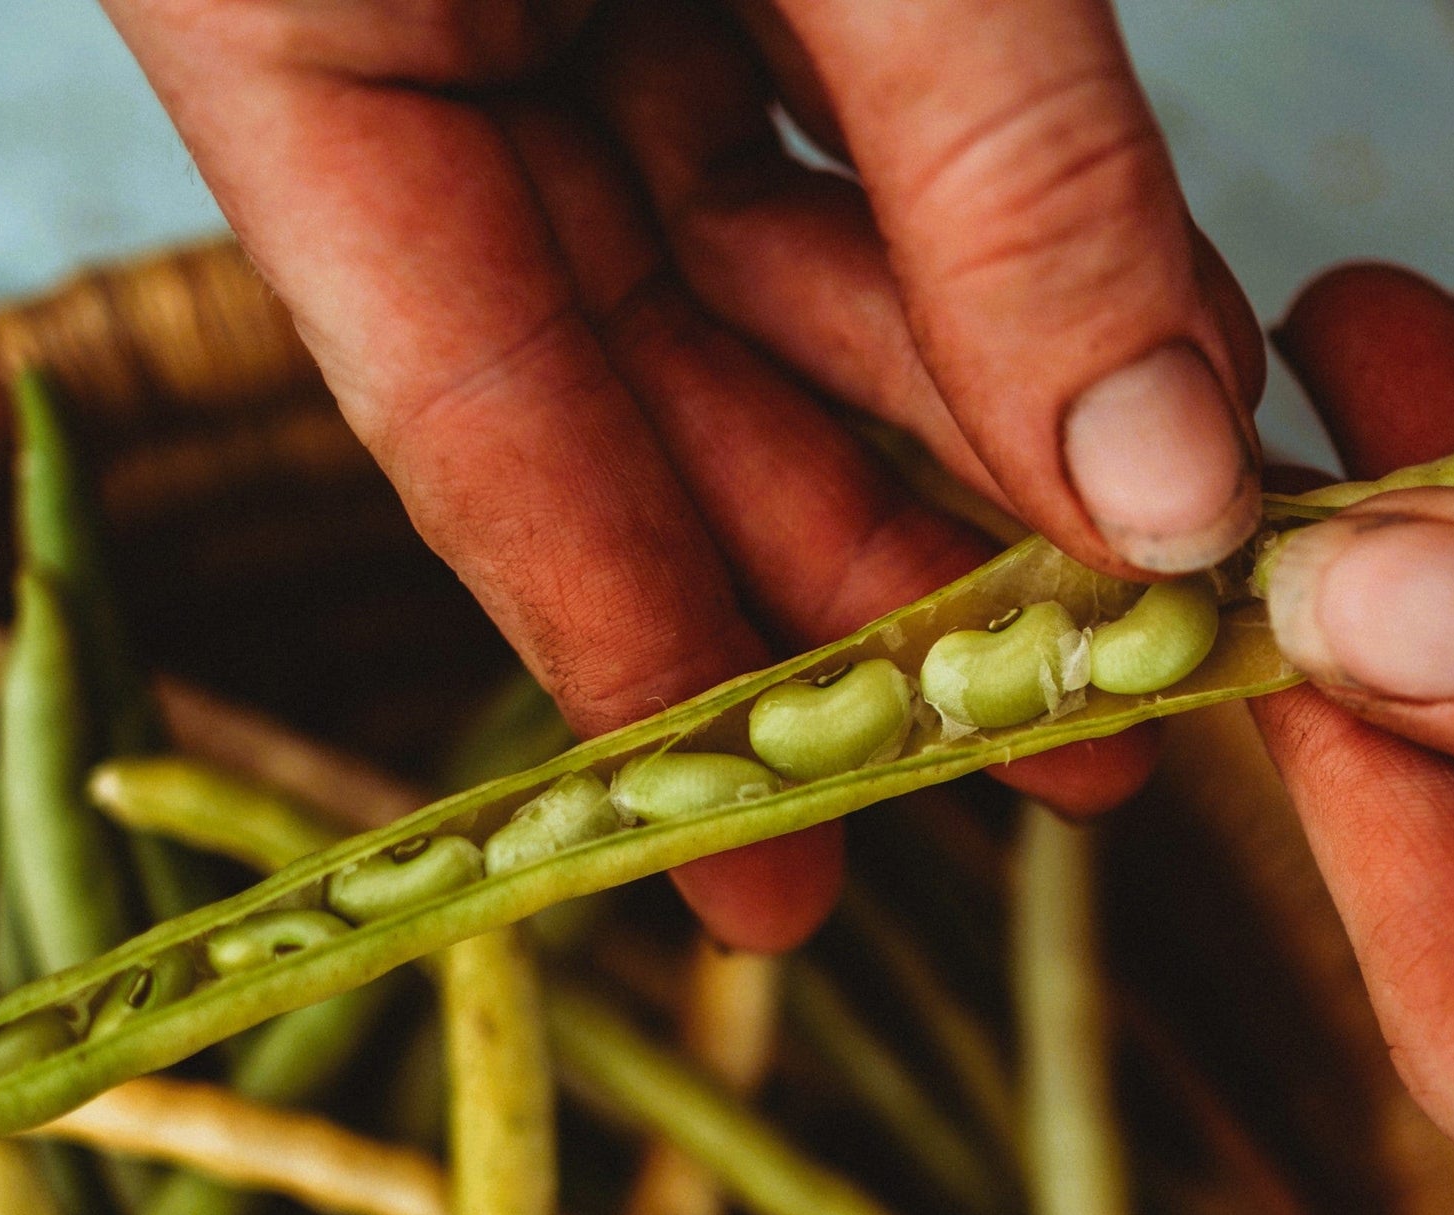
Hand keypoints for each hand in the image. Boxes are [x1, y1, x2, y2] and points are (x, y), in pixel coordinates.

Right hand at [101, 0, 1265, 947]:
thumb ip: (992, 161)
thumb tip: (1160, 485)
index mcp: (293, 33)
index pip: (478, 437)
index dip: (643, 672)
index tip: (777, 889)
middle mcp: (418, 43)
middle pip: (649, 392)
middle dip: (877, 570)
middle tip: (1062, 739)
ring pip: (773, 273)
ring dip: (976, 423)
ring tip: (1153, 581)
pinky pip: (855, 126)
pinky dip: (1005, 242)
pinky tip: (1141, 360)